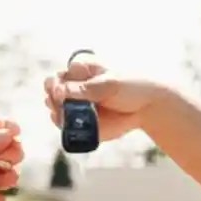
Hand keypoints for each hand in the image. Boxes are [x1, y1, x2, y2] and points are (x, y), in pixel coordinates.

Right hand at [43, 54, 167, 141]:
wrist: (148, 106)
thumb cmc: (131, 86)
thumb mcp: (110, 84)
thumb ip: (85, 88)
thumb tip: (58, 91)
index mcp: (80, 71)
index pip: (57, 77)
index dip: (54, 85)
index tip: (60, 93)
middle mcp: (75, 88)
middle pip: (51, 93)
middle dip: (52, 100)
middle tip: (61, 106)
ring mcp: (77, 106)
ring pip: (56, 111)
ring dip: (57, 114)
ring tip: (67, 117)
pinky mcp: (83, 123)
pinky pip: (68, 127)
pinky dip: (66, 128)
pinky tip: (72, 127)